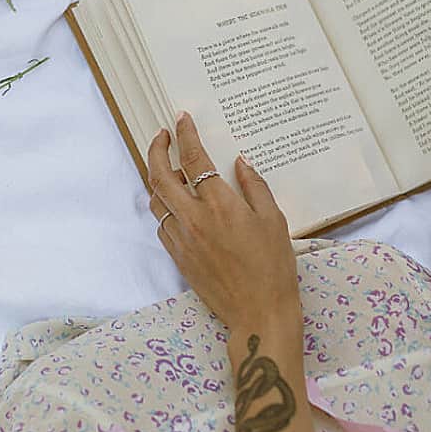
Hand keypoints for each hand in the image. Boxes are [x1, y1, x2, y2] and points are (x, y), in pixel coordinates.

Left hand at [147, 113, 301, 352]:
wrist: (258, 312)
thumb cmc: (273, 267)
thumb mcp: (274, 220)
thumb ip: (254, 187)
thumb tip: (240, 162)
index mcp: (220, 205)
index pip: (193, 159)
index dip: (184, 135)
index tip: (181, 119)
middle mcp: (194, 219)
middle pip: (160, 176)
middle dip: (156, 150)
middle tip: (162, 136)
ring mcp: (182, 239)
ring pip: (156, 201)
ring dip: (157, 179)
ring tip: (169, 168)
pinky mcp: (178, 256)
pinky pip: (162, 224)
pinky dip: (165, 208)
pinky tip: (178, 205)